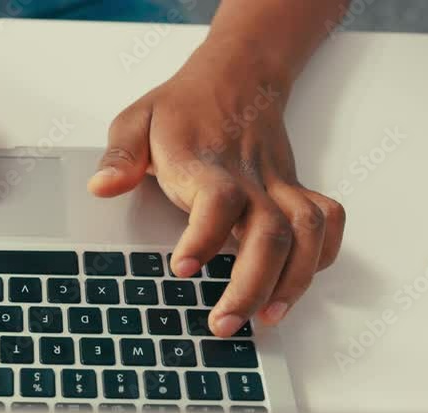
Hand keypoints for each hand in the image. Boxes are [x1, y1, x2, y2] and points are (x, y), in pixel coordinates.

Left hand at [89, 40, 344, 336]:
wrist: (238, 74)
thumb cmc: (182, 106)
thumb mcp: (135, 121)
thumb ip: (120, 156)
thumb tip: (101, 187)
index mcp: (205, 163)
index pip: (216, 200)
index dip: (204, 236)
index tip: (183, 269)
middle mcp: (249, 177)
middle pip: (269, 232)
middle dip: (250, 285)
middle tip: (223, 323)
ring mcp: (277, 184)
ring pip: (305, 233)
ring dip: (292, 281)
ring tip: (264, 319)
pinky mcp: (295, 190)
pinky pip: (326, 222)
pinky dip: (322, 256)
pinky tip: (295, 286)